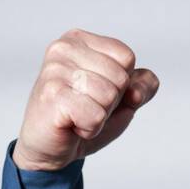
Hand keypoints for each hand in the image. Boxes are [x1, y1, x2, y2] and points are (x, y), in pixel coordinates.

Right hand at [12, 28, 159, 170]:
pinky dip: (89, 129)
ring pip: (108, 96)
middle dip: (110, 103)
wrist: (47, 148)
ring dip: (98, 117)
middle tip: (84, 108)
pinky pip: (95, 116)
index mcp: (80, 40)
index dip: (121, 85)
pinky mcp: (52, 95)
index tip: (95, 94)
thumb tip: (136, 91)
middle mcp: (64, 48)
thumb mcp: (121, 100)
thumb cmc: (81, 118)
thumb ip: (142, 86)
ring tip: (77, 116)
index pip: (127, 57)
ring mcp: (55, 70)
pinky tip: (71, 125)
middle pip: (120, 78)